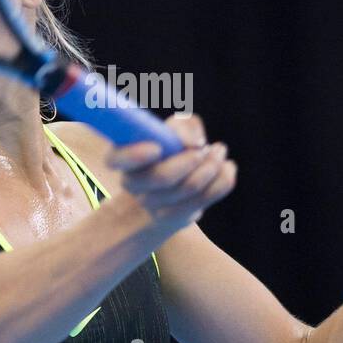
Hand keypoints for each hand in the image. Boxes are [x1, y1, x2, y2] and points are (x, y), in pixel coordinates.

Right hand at [104, 113, 236, 236]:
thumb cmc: (170, 148)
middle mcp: (133, 184)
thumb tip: (194, 144)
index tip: (157, 148)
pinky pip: (207, 197)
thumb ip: (182, 126)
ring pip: (189, 187)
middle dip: (190, 159)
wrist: (170, 188)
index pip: (116, 158)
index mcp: (121, 158)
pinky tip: (226, 166)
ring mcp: (154, 205)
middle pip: (162, 177)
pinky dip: (223, 178)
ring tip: (219, 150)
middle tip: (203, 146)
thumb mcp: (171, 129)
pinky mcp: (179, 216)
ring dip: (212, 165)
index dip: (135, 155)